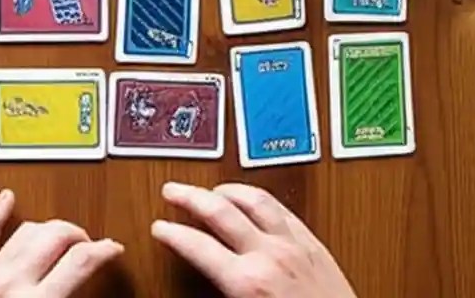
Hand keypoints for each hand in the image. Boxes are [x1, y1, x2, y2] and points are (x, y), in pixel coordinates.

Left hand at [0, 190, 122, 296]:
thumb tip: (81, 294)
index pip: (81, 261)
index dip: (104, 250)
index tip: (112, 248)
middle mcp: (12, 284)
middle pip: (57, 236)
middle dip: (79, 235)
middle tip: (88, 244)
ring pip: (27, 231)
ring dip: (49, 228)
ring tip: (59, 235)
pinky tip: (5, 200)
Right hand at [152, 182, 355, 297]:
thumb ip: (221, 295)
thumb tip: (203, 288)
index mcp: (248, 282)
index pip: (198, 246)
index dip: (173, 233)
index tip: (160, 226)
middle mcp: (269, 255)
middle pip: (220, 211)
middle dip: (191, 197)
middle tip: (173, 190)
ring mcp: (294, 245)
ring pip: (255, 199)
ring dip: (228, 189)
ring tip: (212, 188)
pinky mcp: (314, 244)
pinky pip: (283, 209)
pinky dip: (262, 198)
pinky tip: (256, 199)